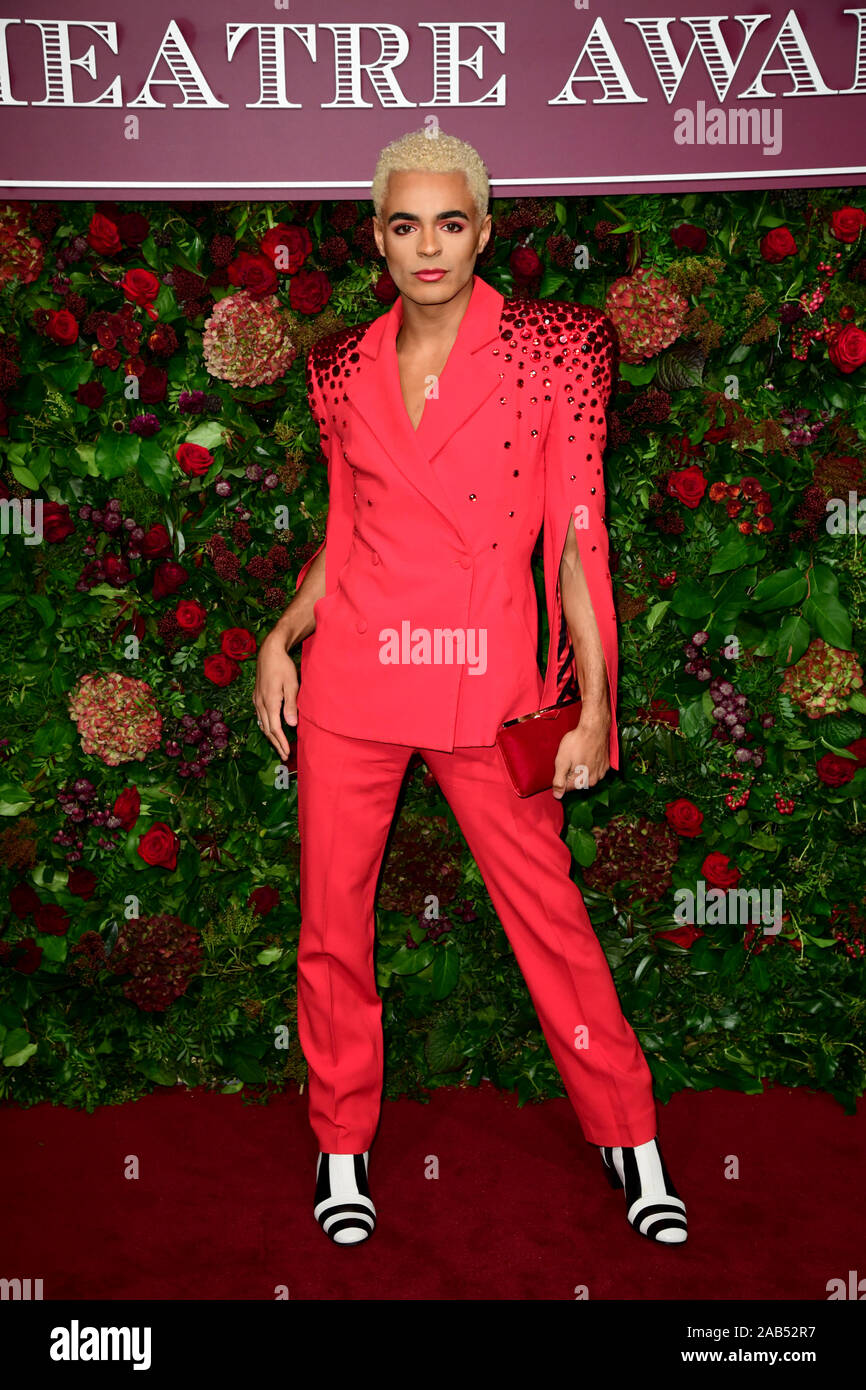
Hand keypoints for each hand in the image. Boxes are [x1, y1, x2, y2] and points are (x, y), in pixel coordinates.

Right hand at [253, 630, 298, 760]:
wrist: (269, 651)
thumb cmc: (283, 666)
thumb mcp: (291, 685)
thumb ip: (290, 705)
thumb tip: (290, 725)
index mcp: (269, 702)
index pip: (275, 728)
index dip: (281, 742)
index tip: (287, 752)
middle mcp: (260, 703)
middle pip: (267, 729)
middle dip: (276, 743)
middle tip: (284, 755)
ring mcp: (256, 700)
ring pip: (262, 724)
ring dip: (271, 736)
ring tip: (279, 746)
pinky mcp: (256, 696)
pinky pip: (260, 716)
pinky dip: (266, 726)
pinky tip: (270, 729)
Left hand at [551, 712, 610, 798]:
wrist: (594, 728)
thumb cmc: (577, 742)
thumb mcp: (562, 761)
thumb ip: (559, 780)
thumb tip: (557, 795)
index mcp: (582, 781)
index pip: (567, 788)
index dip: (561, 776)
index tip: (563, 764)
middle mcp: (593, 780)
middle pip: (577, 782)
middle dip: (571, 773)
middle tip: (571, 758)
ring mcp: (601, 773)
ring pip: (586, 776)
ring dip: (581, 768)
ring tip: (579, 754)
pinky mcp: (606, 765)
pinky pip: (594, 769)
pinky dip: (590, 764)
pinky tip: (587, 753)